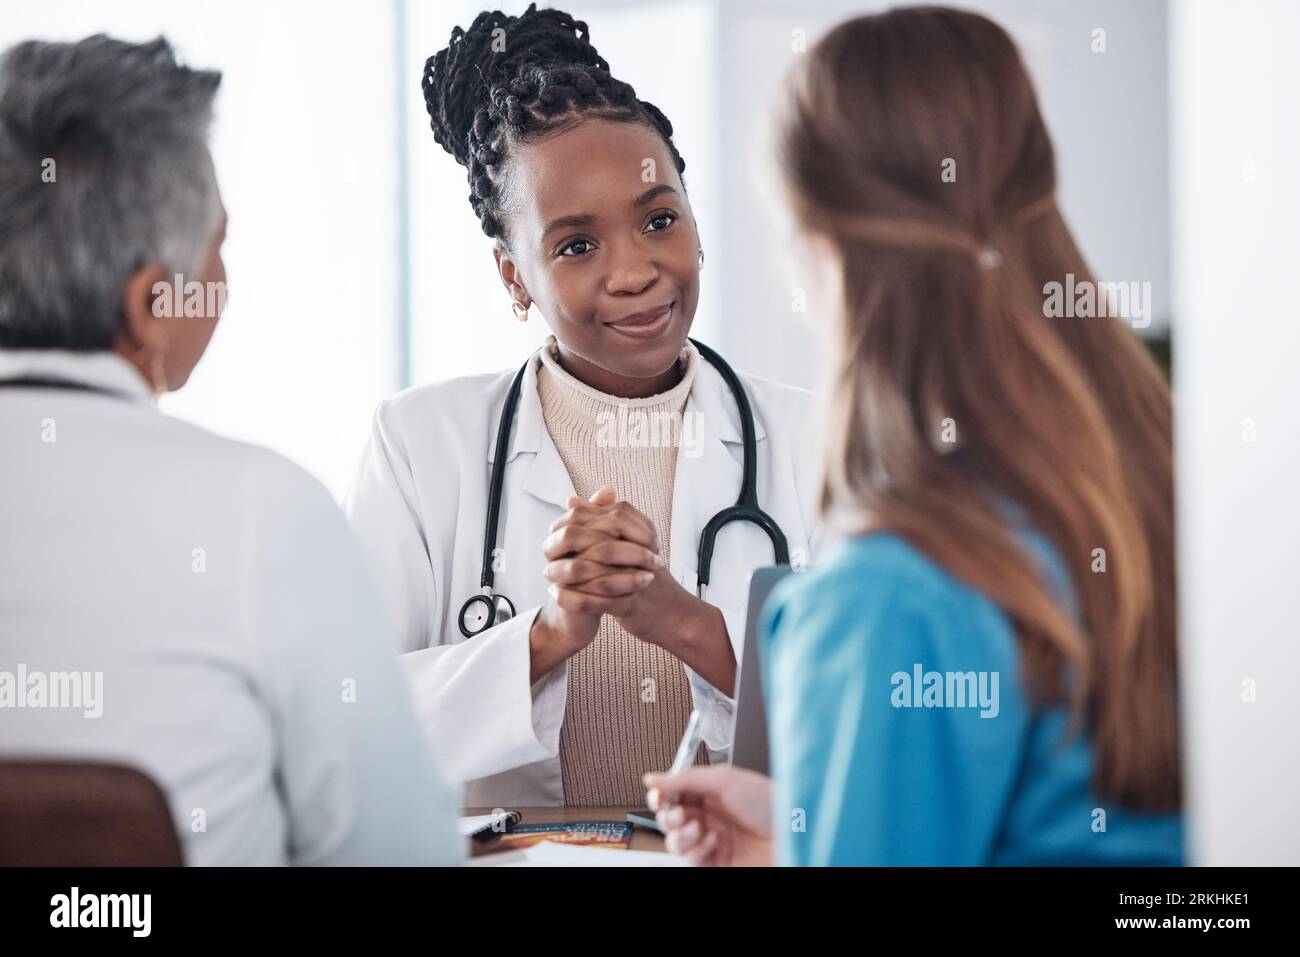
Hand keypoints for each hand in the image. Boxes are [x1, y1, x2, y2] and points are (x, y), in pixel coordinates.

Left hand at [545, 487, 735, 692]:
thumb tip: (572, 501)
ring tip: (549, 574)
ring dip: (568, 574)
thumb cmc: (647, 577)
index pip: (606, 519)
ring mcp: (636, 578)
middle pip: (599, 541)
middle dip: (570, 548)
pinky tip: (558, 595)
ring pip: (596, 570)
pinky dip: (574, 598)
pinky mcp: (631, 604)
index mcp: (640, 535)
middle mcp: (640, 553)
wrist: (674, 614)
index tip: (559, 532)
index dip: (577, 524)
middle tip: (550, 552)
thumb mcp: (627, 543)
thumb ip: (601, 520)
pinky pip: (597, 600)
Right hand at [643, 766, 774, 866]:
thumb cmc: (770, 804)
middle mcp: (710, 815)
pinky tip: (713, 841)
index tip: (658, 795)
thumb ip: (685, 779)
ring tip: (698, 828)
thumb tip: (654, 778)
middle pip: (670, 818)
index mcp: (711, 792)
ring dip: (681, 834)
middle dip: (669, 815)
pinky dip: (697, 849)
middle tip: (678, 813)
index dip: (663, 794)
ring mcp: (711, 840)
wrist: (792, 834)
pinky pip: (690, 859)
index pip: (675, 793)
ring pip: (675, 841)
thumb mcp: (725, 780)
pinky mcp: (715, 861)